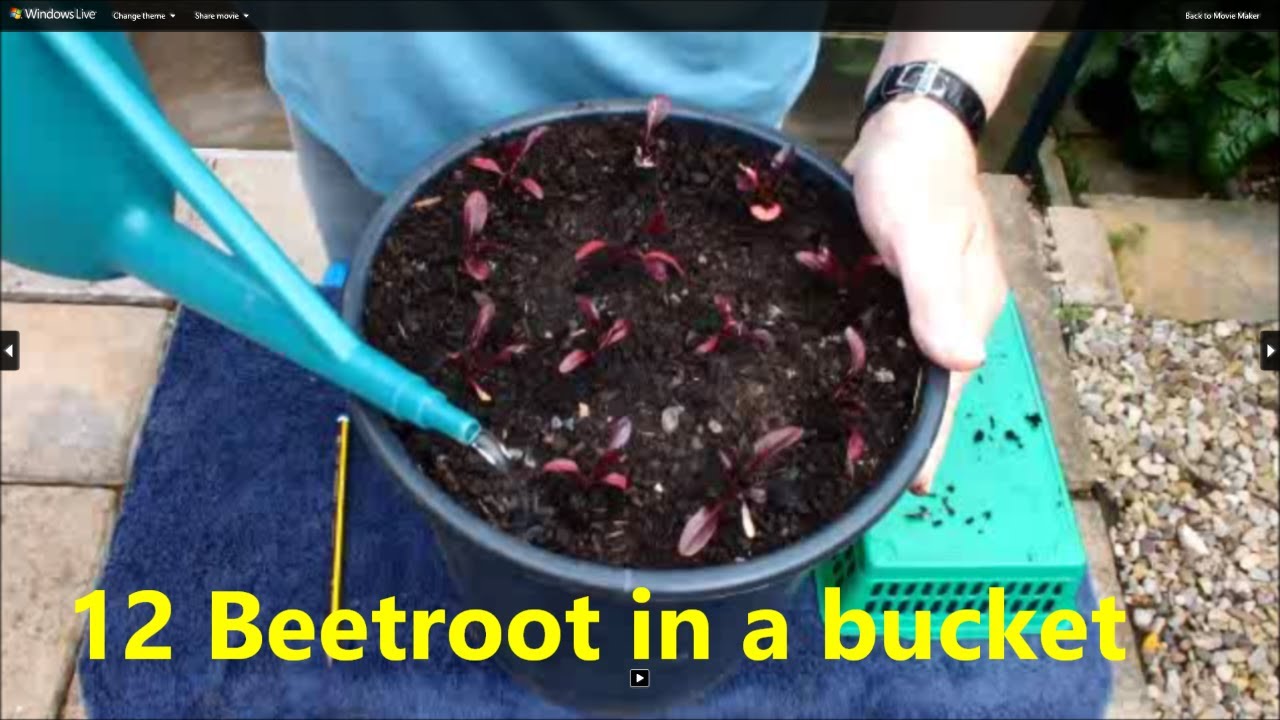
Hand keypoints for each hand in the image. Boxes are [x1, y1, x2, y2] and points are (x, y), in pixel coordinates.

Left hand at [842, 99, 1007, 493]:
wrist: (906, 125)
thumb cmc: (915, 178)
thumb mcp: (923, 236)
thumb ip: (938, 297)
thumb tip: (964, 367)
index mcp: (969, 311)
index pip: (952, 392)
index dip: (931, 441)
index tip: (910, 492)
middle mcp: (952, 312)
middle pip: (929, 384)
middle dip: (906, 430)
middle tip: (864, 478)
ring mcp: (925, 298)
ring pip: (906, 361)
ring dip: (882, 399)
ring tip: (845, 443)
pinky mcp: (895, 283)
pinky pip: (884, 334)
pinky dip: (865, 361)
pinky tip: (833, 377)